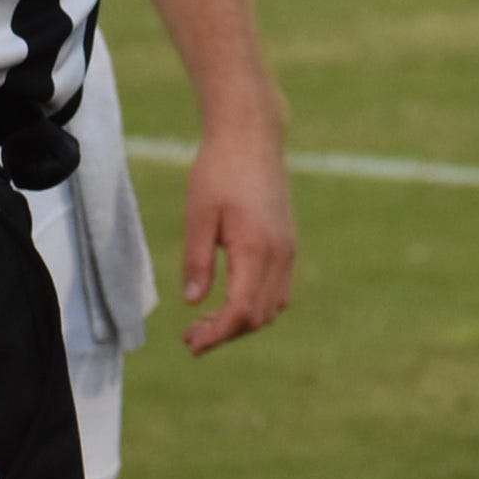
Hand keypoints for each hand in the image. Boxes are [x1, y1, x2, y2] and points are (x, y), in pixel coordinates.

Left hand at [176, 120, 295, 354]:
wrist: (251, 135)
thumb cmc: (219, 170)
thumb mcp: (198, 215)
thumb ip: (197, 261)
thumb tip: (193, 302)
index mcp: (258, 248)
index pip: (242, 311)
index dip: (217, 334)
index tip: (189, 343)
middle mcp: (281, 253)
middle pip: (260, 315)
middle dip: (226, 334)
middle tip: (189, 338)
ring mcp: (289, 247)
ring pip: (274, 306)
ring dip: (243, 322)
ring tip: (206, 323)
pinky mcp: (288, 241)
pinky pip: (279, 288)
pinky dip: (256, 305)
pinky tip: (230, 300)